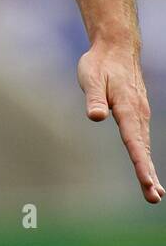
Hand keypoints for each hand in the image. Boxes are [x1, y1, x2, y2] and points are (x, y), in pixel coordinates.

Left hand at [77, 43, 164, 203]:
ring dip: (149, 170)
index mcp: (127, 108)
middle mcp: (138, 114)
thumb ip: (94, 98)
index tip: (147, 182)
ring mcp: (140, 114)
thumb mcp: (91, 77)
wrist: (115, 48)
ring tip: (155, 193)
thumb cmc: (100, 63)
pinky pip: (142, 140)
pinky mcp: (137, 114)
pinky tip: (147, 172)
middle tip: (154, 197)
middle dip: (148, 174)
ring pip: (144, 146)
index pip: (134, 141)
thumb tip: (96, 116)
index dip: (140, 163)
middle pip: (143, 149)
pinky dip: (145, 157)